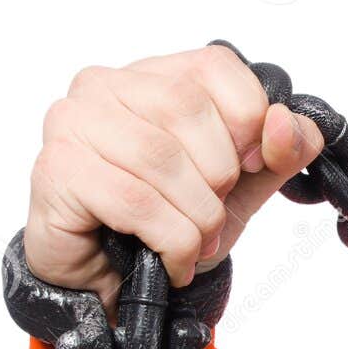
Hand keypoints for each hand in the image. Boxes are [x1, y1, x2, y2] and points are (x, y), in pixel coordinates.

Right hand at [23, 44, 325, 318]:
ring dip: (197, 216)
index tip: (252, 166)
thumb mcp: (239, 188)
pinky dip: (171, 241)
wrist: (110, 282)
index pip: (215, 66)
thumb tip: (289, 124)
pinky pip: (135, 202)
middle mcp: (105, 86)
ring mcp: (73, 123)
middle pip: (186, 107)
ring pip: (161, 159)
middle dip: (219, 174)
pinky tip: (172, 260)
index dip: (249, 119)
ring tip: (196, 242)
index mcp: (151, 75)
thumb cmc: (163, 225)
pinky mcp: (57, 170)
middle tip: (214, 213)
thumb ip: (277, 153)